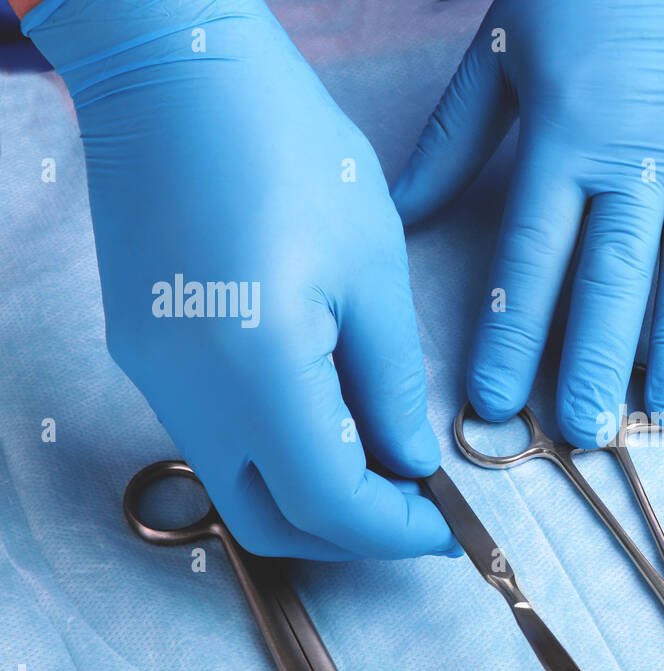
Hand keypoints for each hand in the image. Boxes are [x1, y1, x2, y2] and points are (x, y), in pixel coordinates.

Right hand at [25, 0, 457, 559]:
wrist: (174, 71)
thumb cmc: (287, 149)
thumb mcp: (373, 270)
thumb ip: (391, 383)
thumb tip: (410, 462)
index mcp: (256, 373)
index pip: (329, 505)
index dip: (395, 532)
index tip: (446, 526)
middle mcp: (190, 394)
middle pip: (271, 522)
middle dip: (349, 534)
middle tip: (414, 507)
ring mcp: (156, 376)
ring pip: (237, 483)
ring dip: (312, 491)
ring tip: (380, 453)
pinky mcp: (146, 351)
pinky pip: (214, 434)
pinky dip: (275, 448)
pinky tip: (325, 408)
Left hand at [393, 0, 663, 445]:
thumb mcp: (507, 45)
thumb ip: (459, 137)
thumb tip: (403, 214)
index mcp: (565, 135)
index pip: (532, 257)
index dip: (513, 335)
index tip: (496, 405)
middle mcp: (640, 155)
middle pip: (613, 278)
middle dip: (595, 362)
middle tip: (585, 436)